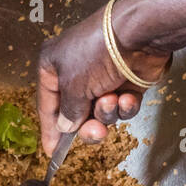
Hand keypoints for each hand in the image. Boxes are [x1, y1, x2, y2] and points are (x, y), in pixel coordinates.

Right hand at [37, 0, 169, 154]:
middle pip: (77, 114)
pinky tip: (127, 98)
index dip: (51, 129)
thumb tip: (66, 126)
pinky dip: (125, 106)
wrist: (138, 34)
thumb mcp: (73, 87)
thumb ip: (68, 112)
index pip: (48, 105)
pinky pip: (122, 106)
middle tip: (96, 131)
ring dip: (107, 112)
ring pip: (101, 113)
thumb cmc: (96, 53)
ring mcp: (103, 77)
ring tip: (111, 100)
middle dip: (87, 125)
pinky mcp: (126, 82)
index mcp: (53, 66)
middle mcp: (76, 72)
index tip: (52, 151)